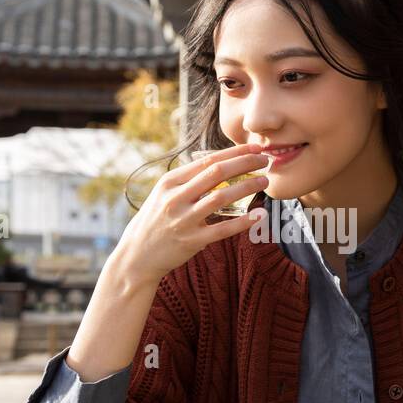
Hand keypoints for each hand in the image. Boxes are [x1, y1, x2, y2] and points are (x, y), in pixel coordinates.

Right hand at [115, 143, 270, 286]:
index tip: (255, 148)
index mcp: (170, 182)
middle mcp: (176, 198)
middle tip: (265, 160)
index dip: (235, 152)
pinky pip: (222, 229)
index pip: (208, 160)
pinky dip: (243, 222)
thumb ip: (188, 180)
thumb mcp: (164, 194)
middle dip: (245, 163)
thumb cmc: (156, 220)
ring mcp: (183, 219)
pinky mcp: (191, 241)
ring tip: (264, 181)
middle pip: (217, 173)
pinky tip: (259, 215)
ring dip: (247, 187)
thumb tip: (219, 164)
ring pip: (221, 197)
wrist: (137, 254)